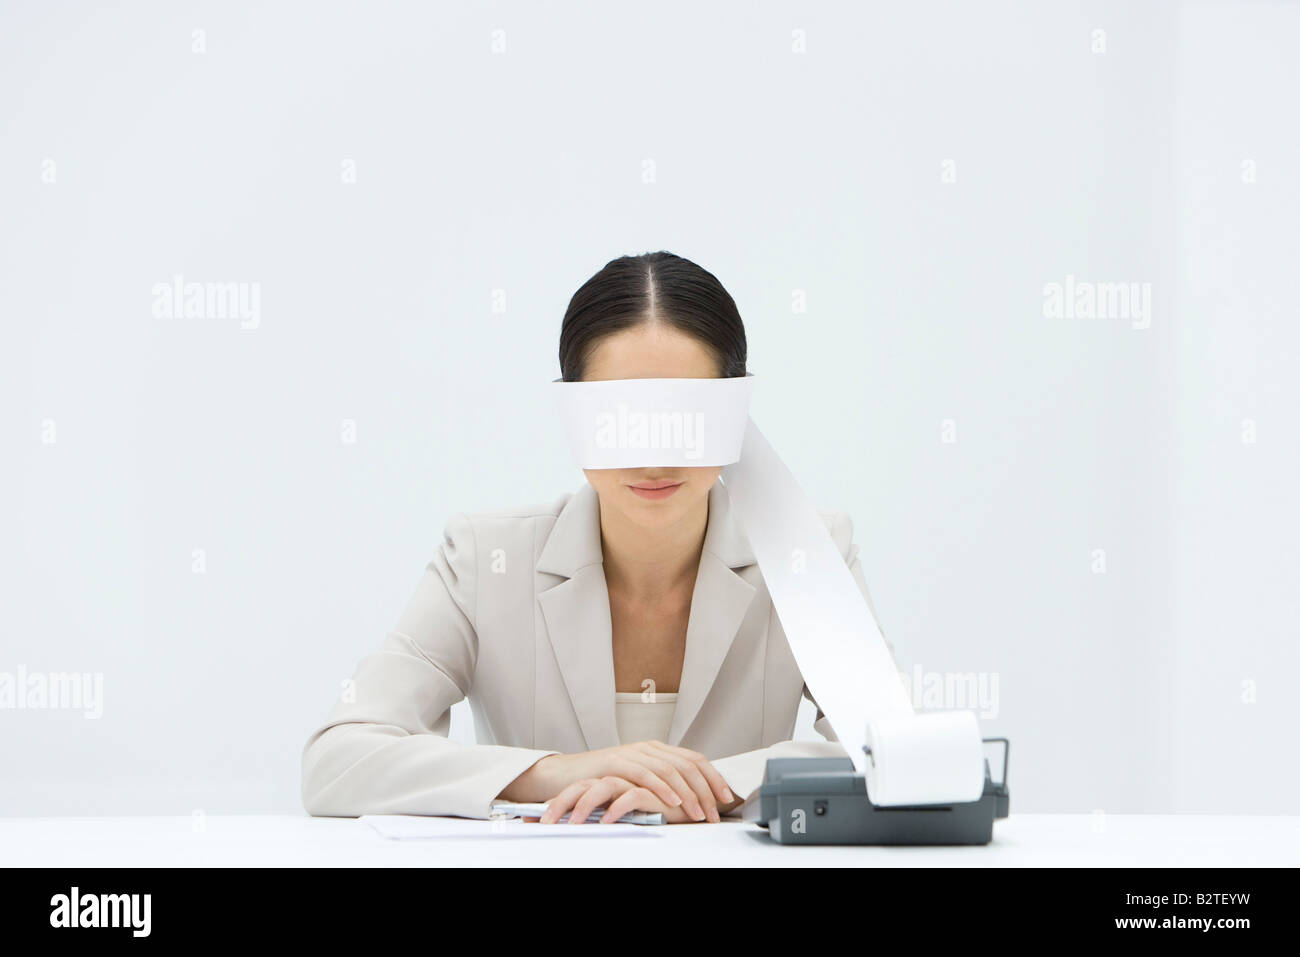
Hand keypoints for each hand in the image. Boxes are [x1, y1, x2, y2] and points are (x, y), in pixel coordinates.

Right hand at [500, 740, 737, 822]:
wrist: (567, 776)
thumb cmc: (603, 783)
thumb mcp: (639, 783)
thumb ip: (662, 785)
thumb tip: (695, 802)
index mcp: (658, 750)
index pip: (694, 760)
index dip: (713, 778)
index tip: (725, 799)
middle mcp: (649, 748)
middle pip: (688, 764)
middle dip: (706, 790)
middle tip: (713, 814)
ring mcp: (633, 753)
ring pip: (671, 769)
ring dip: (688, 794)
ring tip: (698, 814)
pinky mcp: (617, 762)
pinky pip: (645, 774)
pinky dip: (663, 789)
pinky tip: (673, 802)